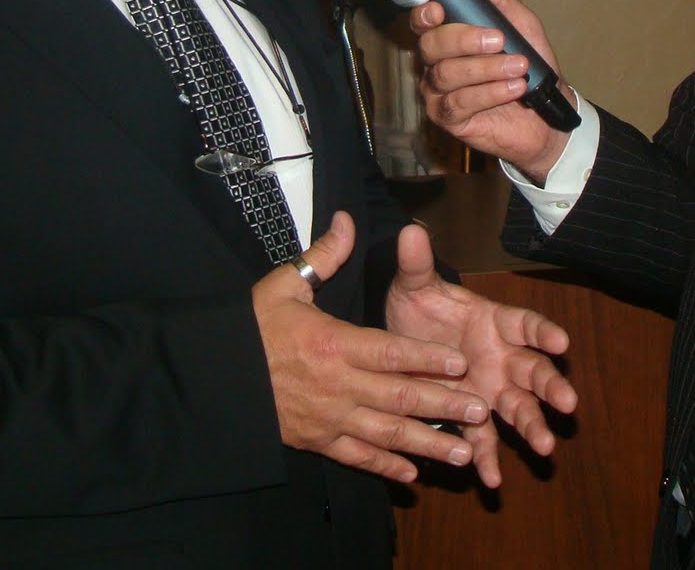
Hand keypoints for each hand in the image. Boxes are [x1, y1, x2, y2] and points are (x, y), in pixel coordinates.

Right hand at [253, 212, 491, 482]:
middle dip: (444, 405)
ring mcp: (329, 418)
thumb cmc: (251, 328)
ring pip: (387, 434)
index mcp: (334, 343)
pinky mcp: (317, 441)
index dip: (428, 358)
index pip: (391, 352)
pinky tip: (411, 475)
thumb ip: (324, 255)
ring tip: (463, 454)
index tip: (461, 363)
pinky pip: (357, 457)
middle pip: (400, 397)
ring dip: (427, 445)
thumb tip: (349, 219)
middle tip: (481, 410)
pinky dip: (385, 467)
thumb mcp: (284, 284)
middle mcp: (338, 385)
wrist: (213, 378)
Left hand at [384, 221, 577, 487]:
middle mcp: (500, 356)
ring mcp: (489, 388)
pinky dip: (487, 458)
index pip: (525, 324)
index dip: (543, 333)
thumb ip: (417, 264)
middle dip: (550, 387)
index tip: (561, 343)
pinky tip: (491, 479)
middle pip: (533, 371)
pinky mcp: (470, 415)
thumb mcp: (413, 286)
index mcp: (493, 321)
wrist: (395, 344)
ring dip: (532, 426)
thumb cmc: (416, 308)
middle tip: (567, 405)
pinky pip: (482, 439)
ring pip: (517, 407)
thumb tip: (410, 229)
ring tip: (545, 447)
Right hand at [412, 0, 573, 180]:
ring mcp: (438, 93)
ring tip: (518, 67)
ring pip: (445, 74)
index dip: (424, 15)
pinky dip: (490, 93)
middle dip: (464, 40)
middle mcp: (436, 64)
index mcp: (448, 39)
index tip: (440, 10)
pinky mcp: (447, 119)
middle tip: (499, 40)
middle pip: (431, 46)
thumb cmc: (530, 70)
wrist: (547, 117)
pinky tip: (513, 88)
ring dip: (487, 68)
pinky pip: (458, 103)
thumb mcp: (520, 27)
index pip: (422, 23)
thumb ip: (495, 1)